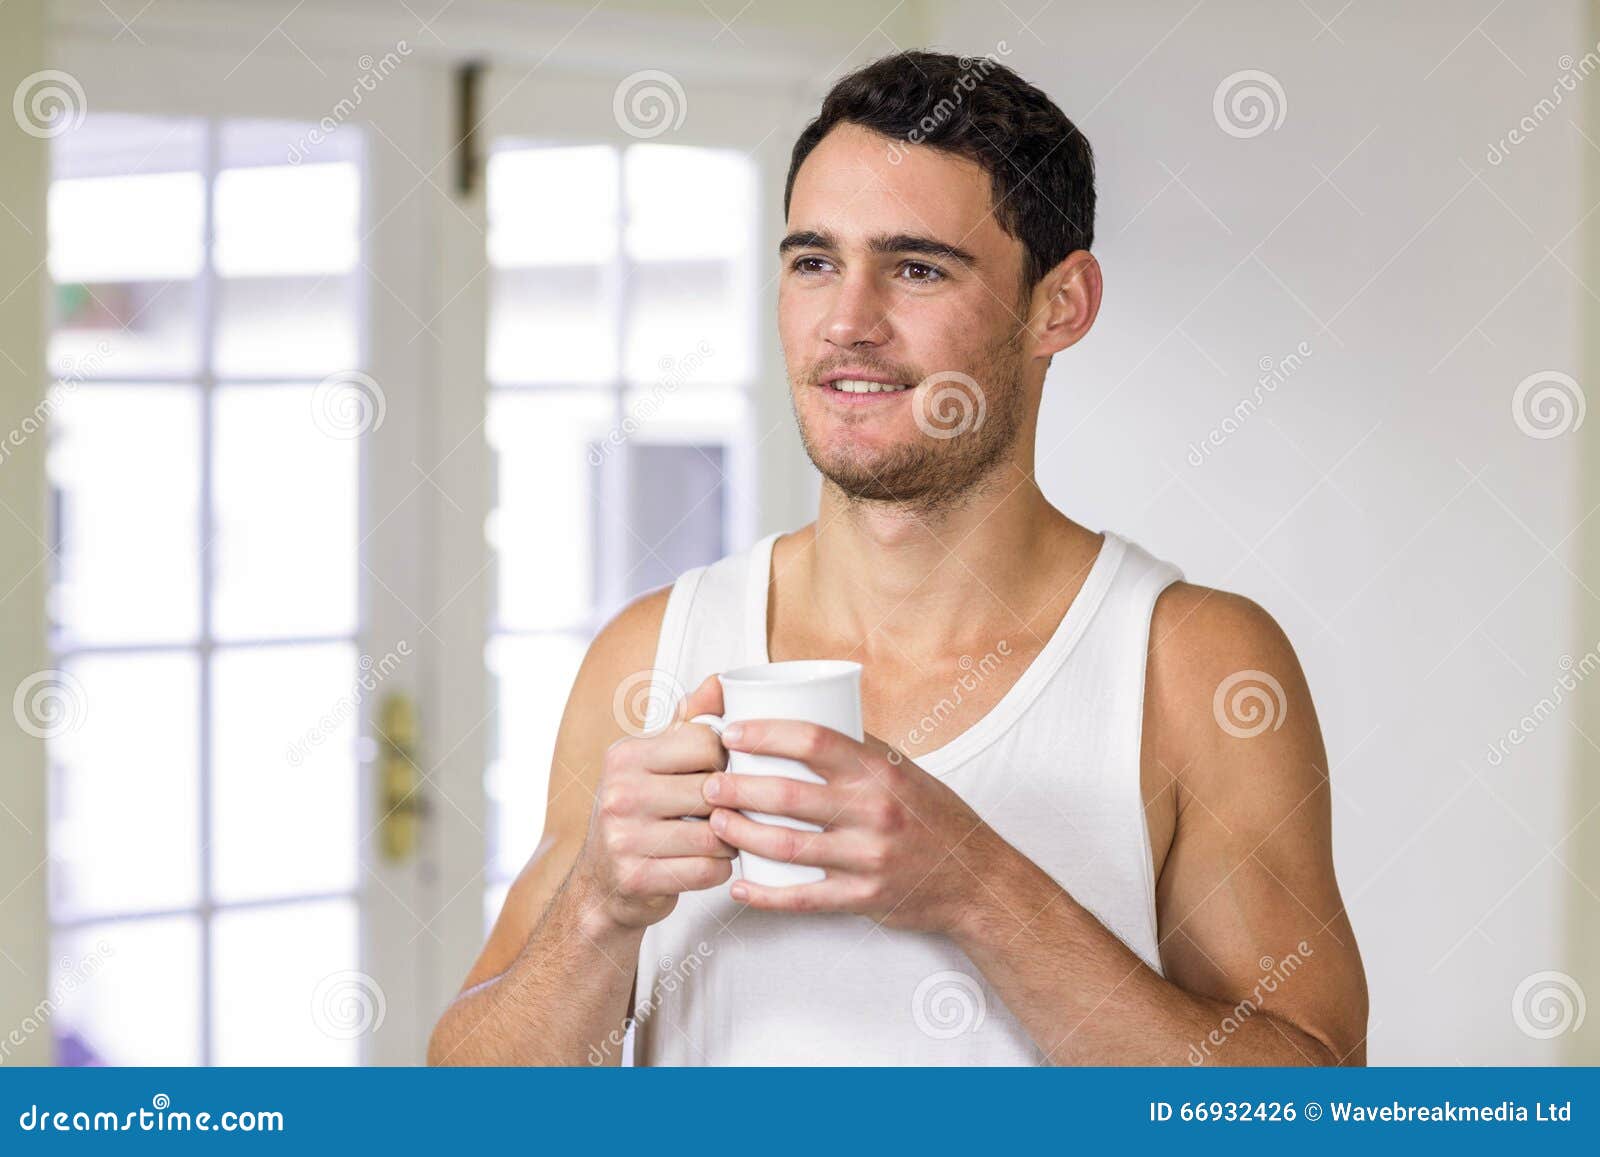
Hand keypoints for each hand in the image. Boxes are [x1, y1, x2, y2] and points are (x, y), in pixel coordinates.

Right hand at [571, 676, 737, 932]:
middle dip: (731, 803)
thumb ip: (689, 722)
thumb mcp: (654, 762)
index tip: (722, 773)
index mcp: (626, 756)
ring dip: (730, 840)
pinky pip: (708, 871)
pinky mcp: (637, 878)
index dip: (726, 759)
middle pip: (714, 790)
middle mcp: (620, 793)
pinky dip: (719, 869)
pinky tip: (709, 863)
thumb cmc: (639, 814)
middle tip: (729, 810)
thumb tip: (721, 681)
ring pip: (716, 834)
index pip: (705, 742)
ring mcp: (624, 839)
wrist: (601, 883)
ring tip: (722, 837)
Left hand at [702, 720, 1005, 933]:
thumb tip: (802, 716)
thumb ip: (857, 748)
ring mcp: (867, 858)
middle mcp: (874, 812)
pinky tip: (739, 886)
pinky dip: (765, 894)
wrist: (974, 878)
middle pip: (788, 795)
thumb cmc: (933, 816)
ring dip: (741, 835)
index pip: (814, 739)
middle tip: (709, 783)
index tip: (732, 732)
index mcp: (880, 771)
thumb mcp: (904, 771)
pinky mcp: (863, 898)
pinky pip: (803, 898)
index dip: (766, 733)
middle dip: (737, 788)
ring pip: (786, 847)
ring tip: (716, 823)